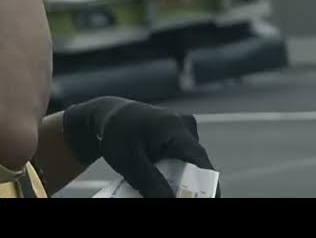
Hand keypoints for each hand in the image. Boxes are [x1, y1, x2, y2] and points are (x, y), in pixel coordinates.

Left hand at [62, 96, 218, 198]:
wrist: (109, 114)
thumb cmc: (116, 134)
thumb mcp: (131, 162)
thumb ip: (151, 183)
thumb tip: (170, 202)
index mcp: (175, 128)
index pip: (200, 161)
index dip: (206, 186)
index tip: (205, 200)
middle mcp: (185, 124)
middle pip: (196, 162)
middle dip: (191, 184)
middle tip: (179, 196)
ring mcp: (183, 126)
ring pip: (190, 159)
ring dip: (183, 176)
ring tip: (170, 189)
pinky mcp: (178, 131)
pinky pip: (183, 154)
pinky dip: (176, 168)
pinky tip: (164, 179)